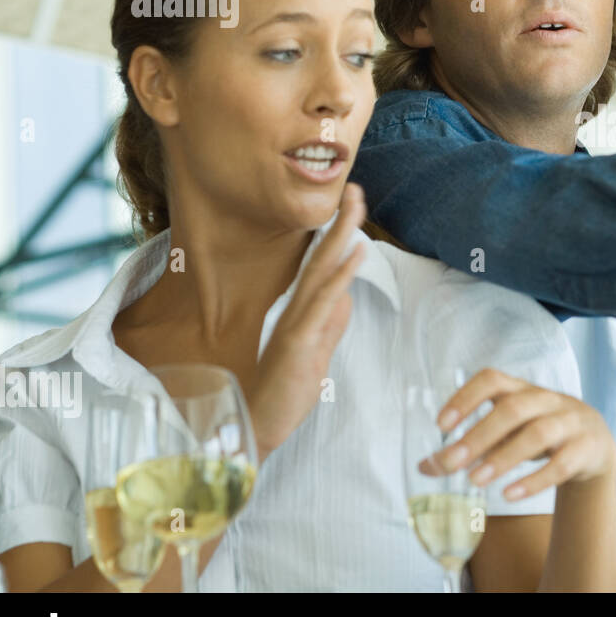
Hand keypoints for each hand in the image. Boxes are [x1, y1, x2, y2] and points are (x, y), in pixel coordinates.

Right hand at [248, 183, 365, 456]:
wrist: (259, 429)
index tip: (350, 205)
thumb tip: (345, 296)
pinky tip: (355, 252)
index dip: (336, 236)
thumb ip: (330, 326)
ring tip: (356, 205)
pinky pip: (321, 303)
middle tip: (354, 188)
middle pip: (320, 258)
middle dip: (339, 222)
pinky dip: (340, 276)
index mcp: (300, 313)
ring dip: (340, 236)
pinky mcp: (298, 343)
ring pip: (320, 271)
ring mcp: (296, 325)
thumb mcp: (316, 354)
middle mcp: (296, 312)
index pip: (321, 267)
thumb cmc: (284, 393)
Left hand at [420, 369, 615, 500]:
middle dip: (479, 435)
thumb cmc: (538, 434)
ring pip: (538, 434)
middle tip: (451, 463)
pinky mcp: (585, 448)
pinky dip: (534, 480)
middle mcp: (546, 400)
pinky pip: (561, 463)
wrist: (593, 444)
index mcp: (521, 390)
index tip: (441, 424)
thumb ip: (470, 449)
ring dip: (504, 457)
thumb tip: (425, 466)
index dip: (466, 397)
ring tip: (475, 480)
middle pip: (513, 408)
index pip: (492, 380)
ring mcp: (569, 422)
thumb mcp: (505, 435)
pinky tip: (509, 495)